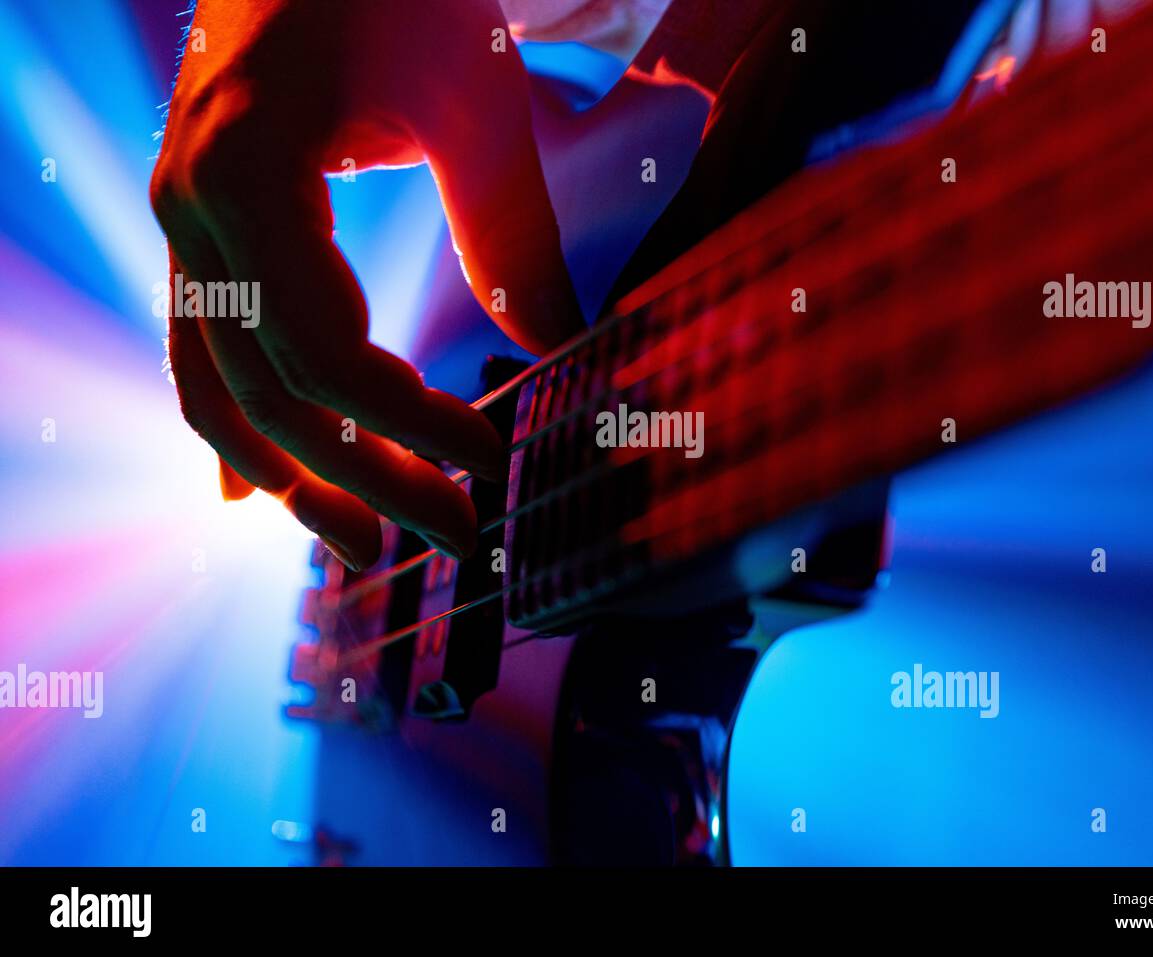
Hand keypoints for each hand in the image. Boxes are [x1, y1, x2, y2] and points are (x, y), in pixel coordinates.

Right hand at [150, 0, 583, 567]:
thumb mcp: (474, 108)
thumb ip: (512, 239)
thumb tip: (564, 354)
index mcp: (247, 176)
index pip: (324, 352)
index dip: (410, 425)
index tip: (491, 463)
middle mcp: (191, 211)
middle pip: (273, 391)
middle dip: (366, 477)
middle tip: (455, 537)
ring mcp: (183, 223)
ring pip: (219, 388)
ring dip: (291, 477)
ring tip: (362, 546)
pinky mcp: (202, 229)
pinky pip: (201, 351)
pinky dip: (233, 426)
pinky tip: (256, 494)